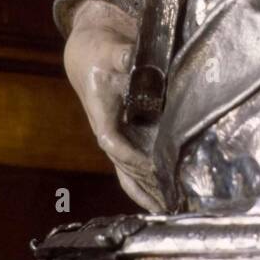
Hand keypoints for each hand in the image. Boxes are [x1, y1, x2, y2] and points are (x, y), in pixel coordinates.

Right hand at [63, 0, 165, 212]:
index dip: (131, 156)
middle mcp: (109, 132)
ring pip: (129, 174)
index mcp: (101, 115)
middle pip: (124, 168)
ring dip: (148, 192)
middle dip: (145, 187)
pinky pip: (136, 166)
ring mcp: (118, 136)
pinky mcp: (128, 134)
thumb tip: (132, 58)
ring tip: (171, 210)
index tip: (152, 169)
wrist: (88, 51)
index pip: (114, 143)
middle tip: (170, 204)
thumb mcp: (107, 49)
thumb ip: (121, 55)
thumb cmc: (97, 51)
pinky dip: (150, 182)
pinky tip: (167, 196)